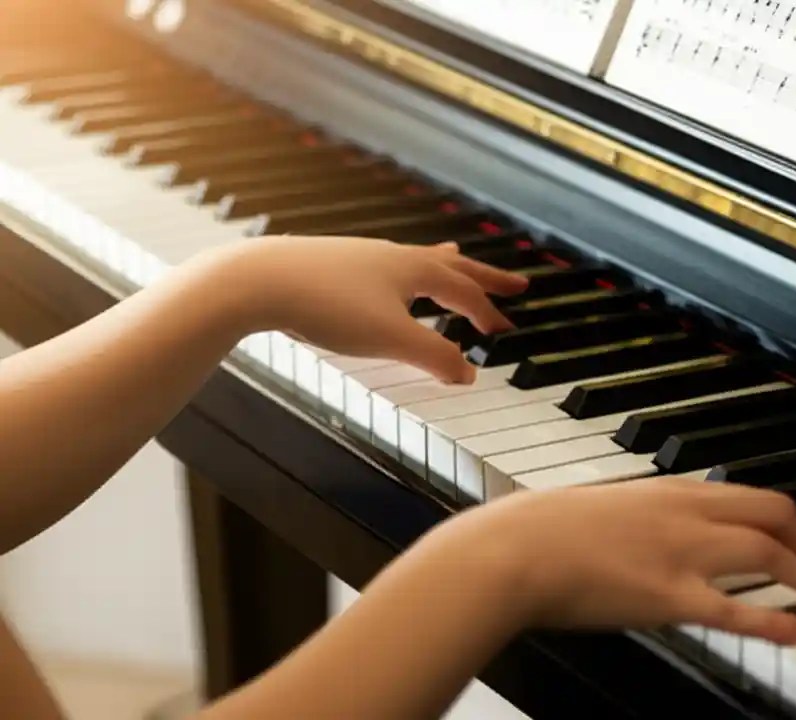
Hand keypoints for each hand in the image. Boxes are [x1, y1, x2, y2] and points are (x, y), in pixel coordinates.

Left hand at [204, 235, 528, 382]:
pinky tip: (388, 279)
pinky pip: (388, 267)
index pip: (465, 293)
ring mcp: (364, 257)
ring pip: (418, 260)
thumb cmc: (326, 305)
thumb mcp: (391, 338)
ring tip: (455, 259)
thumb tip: (469, 374)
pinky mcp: (336, 265)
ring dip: (446, 267)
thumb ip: (435, 357)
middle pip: (453, 267)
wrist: (259, 279)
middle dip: (485, 280)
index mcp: (416, 270)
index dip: (487, 315)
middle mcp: (395, 256)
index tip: (503, 331)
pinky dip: (407, 273)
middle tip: (515, 285)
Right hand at [428, 476, 795, 645]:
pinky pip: (740, 610)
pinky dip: (782, 621)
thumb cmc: (536, 532)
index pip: (745, 496)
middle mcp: (683, 513)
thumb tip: (641, 532)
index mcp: (665, 491)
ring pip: (767, 554)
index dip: (785, 515)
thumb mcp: (596, 509)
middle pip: (771, 514)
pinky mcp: (669, 597)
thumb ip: (631, 518)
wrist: (510, 551)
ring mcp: (680, 553)